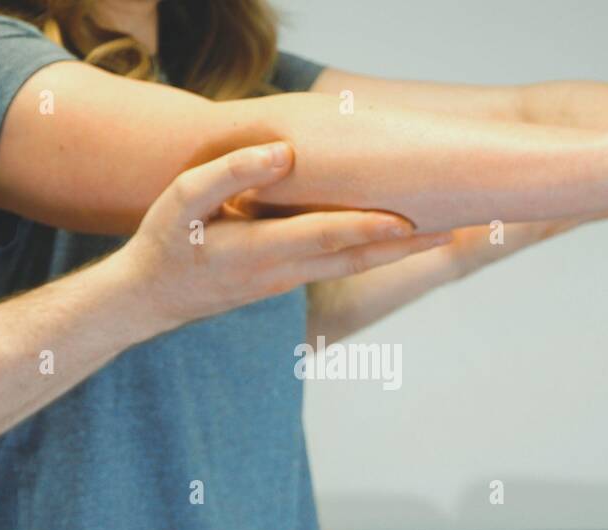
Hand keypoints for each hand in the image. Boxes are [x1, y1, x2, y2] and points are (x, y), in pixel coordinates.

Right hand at [117, 142, 452, 326]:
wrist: (151, 299)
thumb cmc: (166, 241)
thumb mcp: (183, 199)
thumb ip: (231, 174)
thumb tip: (283, 153)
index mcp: (260, 250)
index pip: (326, 236)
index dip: (368, 228)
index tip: (408, 219)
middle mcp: (283, 272)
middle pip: (357, 258)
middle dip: (407, 246)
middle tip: (456, 228)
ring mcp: (290, 281)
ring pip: (355, 266)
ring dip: (401, 253)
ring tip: (446, 233)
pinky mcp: (290, 281)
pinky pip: (341, 264)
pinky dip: (375, 253)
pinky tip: (398, 238)